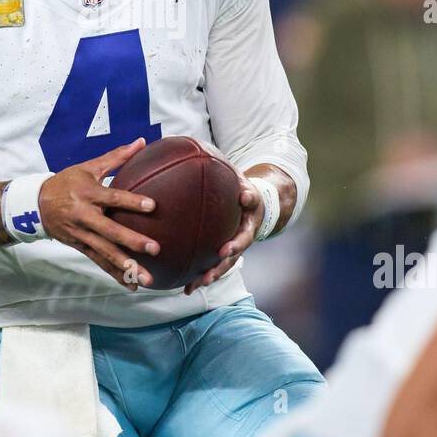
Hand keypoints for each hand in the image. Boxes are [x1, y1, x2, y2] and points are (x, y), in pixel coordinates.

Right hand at [39, 138, 159, 290]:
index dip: (132, 202)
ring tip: (147, 278)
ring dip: (126, 266)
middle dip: (132, 241)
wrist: (35, 205)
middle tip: (154, 248)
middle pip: (110, 231)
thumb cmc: (67, 182)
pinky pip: (99, 262)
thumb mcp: (88, 167)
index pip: (113, 198)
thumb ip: (117, 157)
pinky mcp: (80, 246)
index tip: (152, 206)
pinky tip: (132, 285)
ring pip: (105, 252)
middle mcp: (84, 216)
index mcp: (88, 194)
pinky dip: (115, 274)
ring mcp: (82, 234)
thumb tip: (143, 141)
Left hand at [183, 172, 262, 295]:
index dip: (249, 197)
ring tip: (201, 282)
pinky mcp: (225, 255)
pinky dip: (200, 278)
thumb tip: (194, 147)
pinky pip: (213, 267)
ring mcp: (237, 244)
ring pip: (228, 261)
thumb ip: (223, 168)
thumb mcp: (235, 175)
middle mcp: (247, 228)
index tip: (244, 196)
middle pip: (242, 241)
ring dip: (216, 272)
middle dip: (233, 248)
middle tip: (223, 253)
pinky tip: (185, 289)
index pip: (252, 198)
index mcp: (250, 206)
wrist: (252, 207)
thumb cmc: (236, 187)